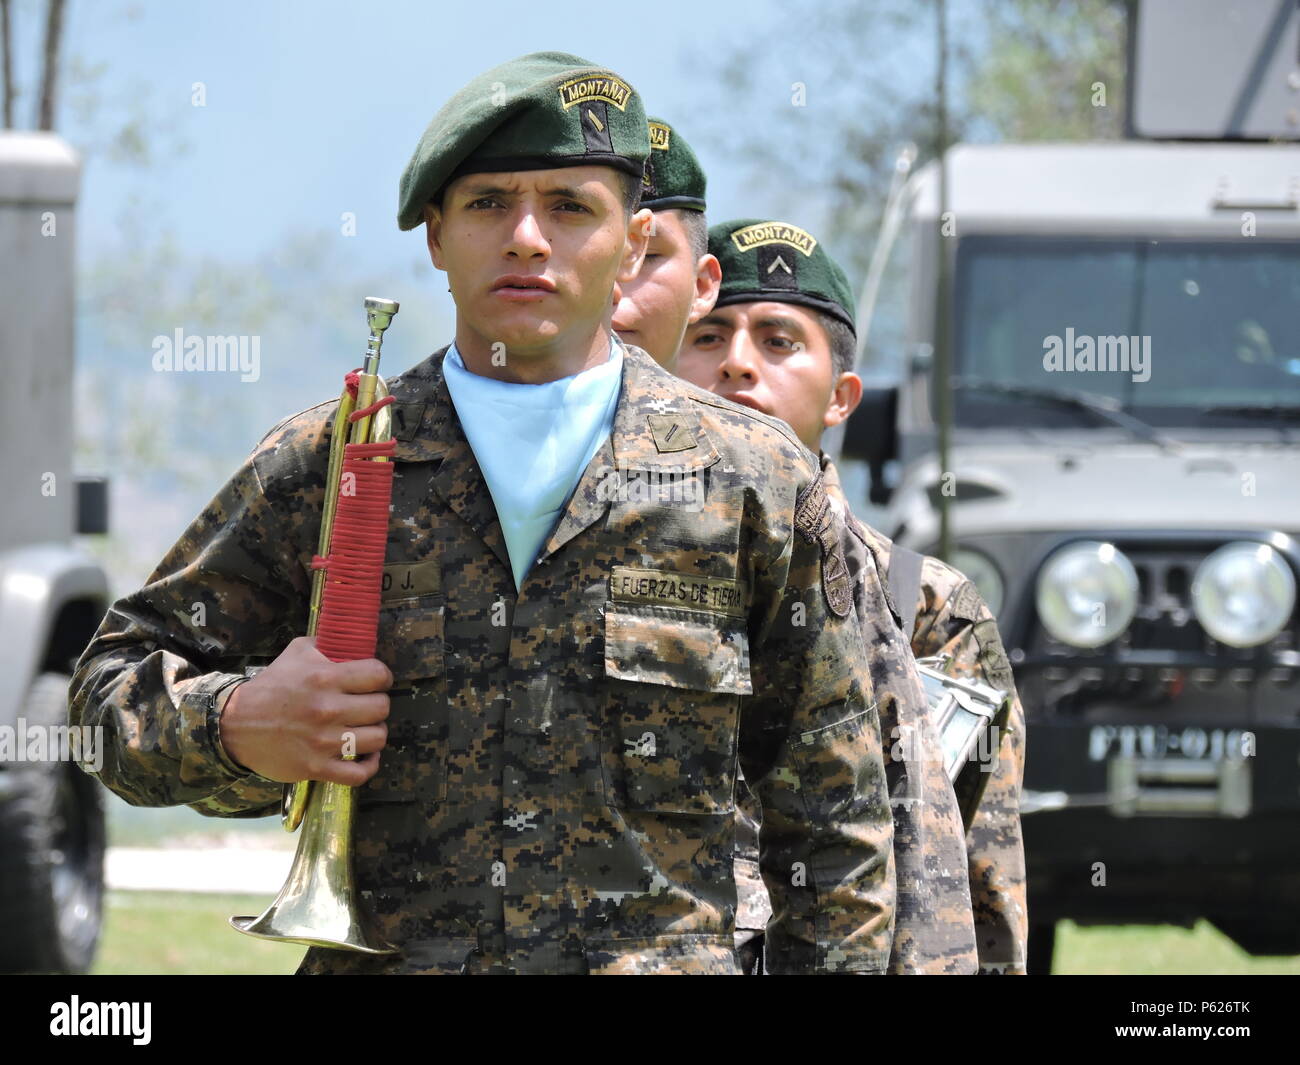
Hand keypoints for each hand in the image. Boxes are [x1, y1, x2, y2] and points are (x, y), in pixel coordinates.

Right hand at [220, 636, 391, 785]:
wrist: (236, 723)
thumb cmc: (272, 685)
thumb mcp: (297, 652)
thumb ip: (328, 645)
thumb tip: (355, 641)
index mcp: (325, 678)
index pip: (378, 676)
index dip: (382, 678)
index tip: (376, 683)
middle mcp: (327, 709)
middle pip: (382, 708)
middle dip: (378, 705)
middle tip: (367, 706)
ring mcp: (323, 741)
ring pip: (377, 739)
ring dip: (375, 733)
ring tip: (364, 728)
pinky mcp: (316, 767)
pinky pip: (359, 774)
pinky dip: (368, 766)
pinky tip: (364, 755)